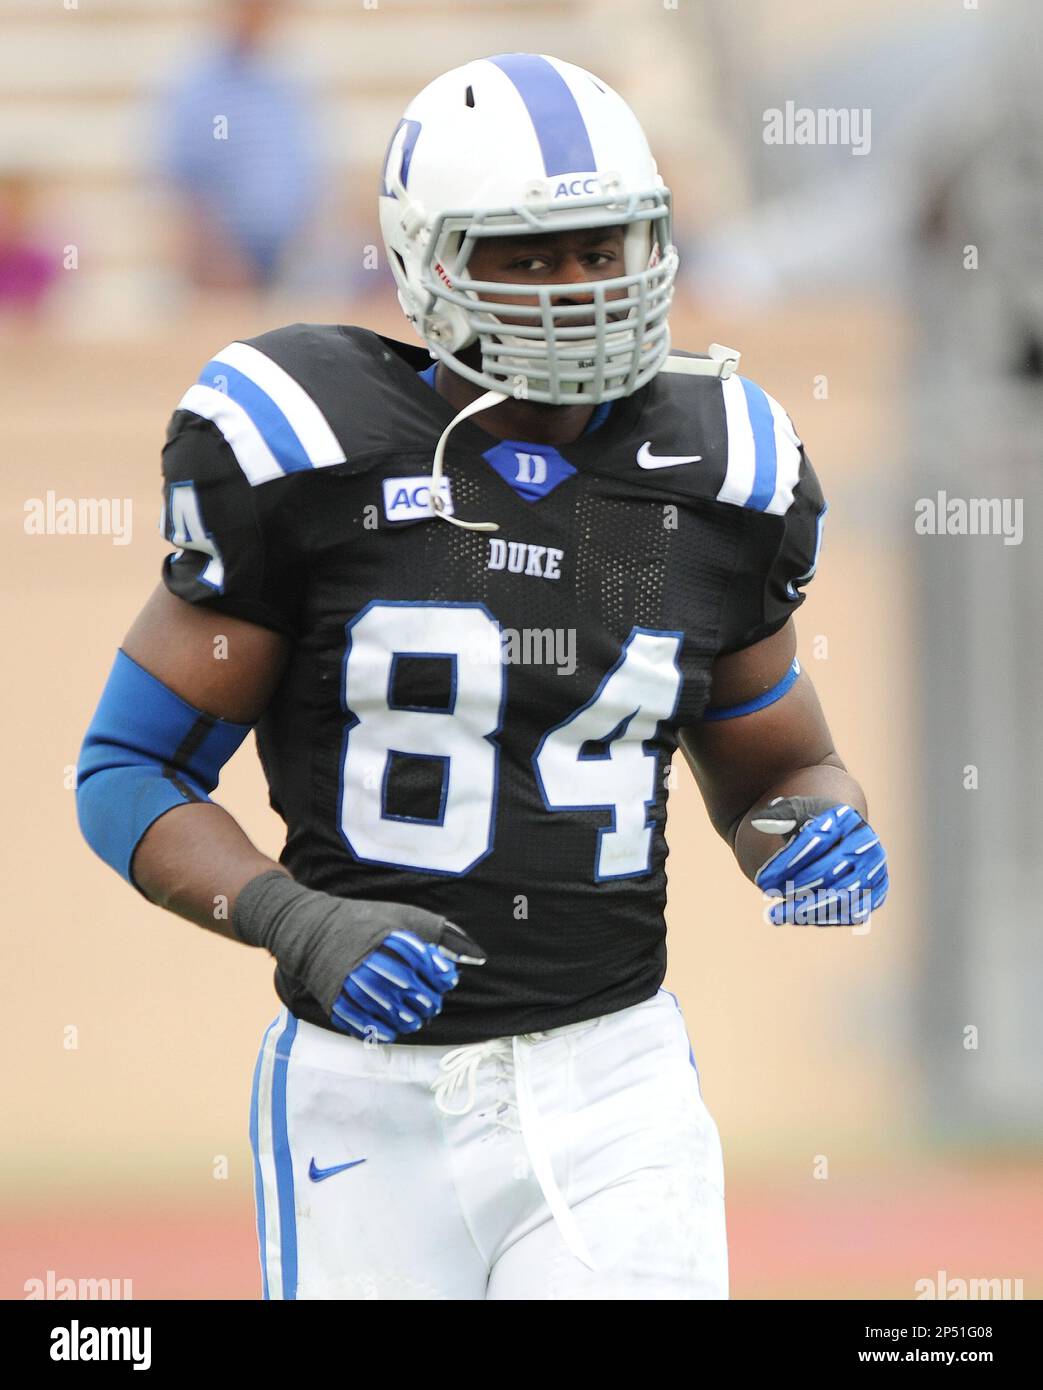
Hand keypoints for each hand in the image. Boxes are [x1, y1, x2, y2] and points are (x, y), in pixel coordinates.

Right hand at [232, 871, 485, 1039]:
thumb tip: (478, 955)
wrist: (310, 929)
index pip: (421, 960)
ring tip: (415, 1018)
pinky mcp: (333, 998)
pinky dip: (380, 1028)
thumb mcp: (403, 917)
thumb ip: (441, 933)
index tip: (445, 979)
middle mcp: (367, 958)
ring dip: (406, 1018)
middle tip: (431, 1004)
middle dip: (424, 1000)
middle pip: (404, 987)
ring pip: (384, 1007)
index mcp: (385, 936)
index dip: (437, 974)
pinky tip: (393, 1029)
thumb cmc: (365, 922)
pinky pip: (360, 1020)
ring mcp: (348, 980)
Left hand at [752, 796, 888, 925]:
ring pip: (840, 898)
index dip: (788, 861)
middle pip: (829, 872)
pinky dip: (820, 918)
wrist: (841, 838)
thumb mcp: (795, 812)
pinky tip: (792, 917)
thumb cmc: (812, 824)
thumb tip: (760, 824)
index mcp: (847, 819)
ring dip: (805, 909)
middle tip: (766, 895)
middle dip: (794, 886)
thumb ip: (778, 816)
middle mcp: (867, 846)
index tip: (761, 878)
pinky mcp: (875, 896)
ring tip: (774, 914)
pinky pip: (849, 914)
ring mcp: (874, 872)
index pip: (816, 840)